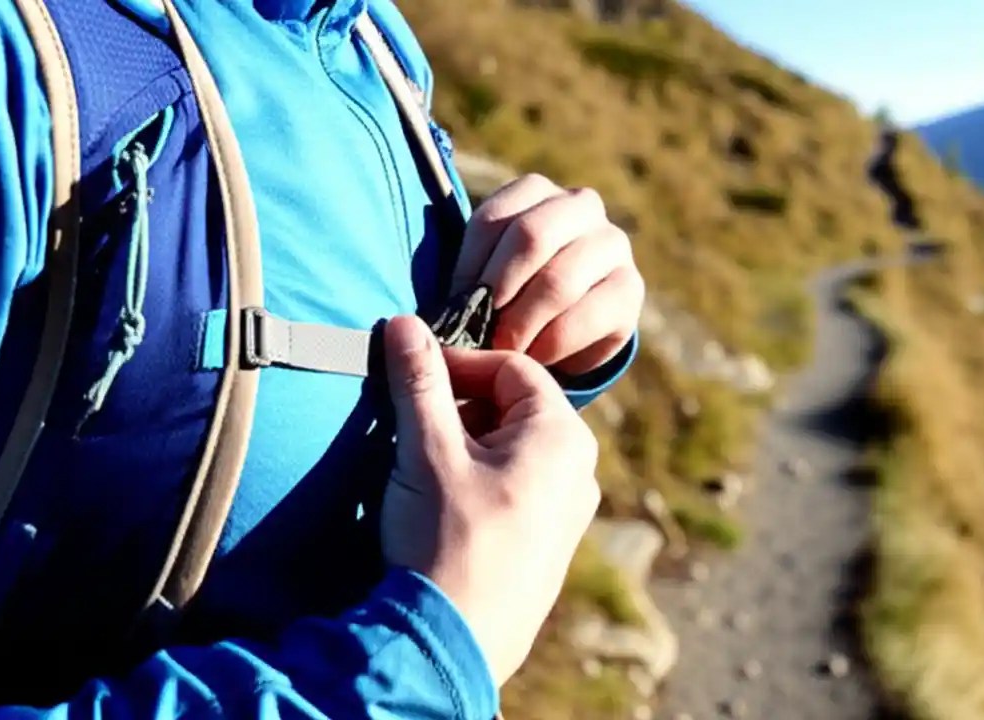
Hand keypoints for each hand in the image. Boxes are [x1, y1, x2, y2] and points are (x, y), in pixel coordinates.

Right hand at [380, 316, 600, 685]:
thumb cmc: (446, 540)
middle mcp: (579, 471)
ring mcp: (568, 514)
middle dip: (460, 405)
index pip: (511, 368)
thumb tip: (403, 324)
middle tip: (411, 421)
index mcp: (563, 437)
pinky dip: (478, 479)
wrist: (451, 642)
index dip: (457, 363)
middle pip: (514, 408)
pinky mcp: (547, 547)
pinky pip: (516, 489)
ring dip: (465, 443)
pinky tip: (442, 502)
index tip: (411, 372)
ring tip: (420, 463)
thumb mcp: (427, 450)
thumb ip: (418, 381)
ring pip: (512, 450)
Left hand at [452, 174, 644, 376]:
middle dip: (497, 293)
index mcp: (536, 191)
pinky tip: (535, 359)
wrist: (566, 329)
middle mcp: (580, 205)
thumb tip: (436, 313)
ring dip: (522, 324)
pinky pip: (585, 317)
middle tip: (478, 334)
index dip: (468, 269)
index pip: (492, 220)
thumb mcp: (487, 277)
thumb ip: (468, 279)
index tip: (452, 309)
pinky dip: (551, 344)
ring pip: (558, 281)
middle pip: (531, 237)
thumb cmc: (514, 296)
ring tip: (502, 351)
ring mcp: (612, 244)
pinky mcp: (630, 288)